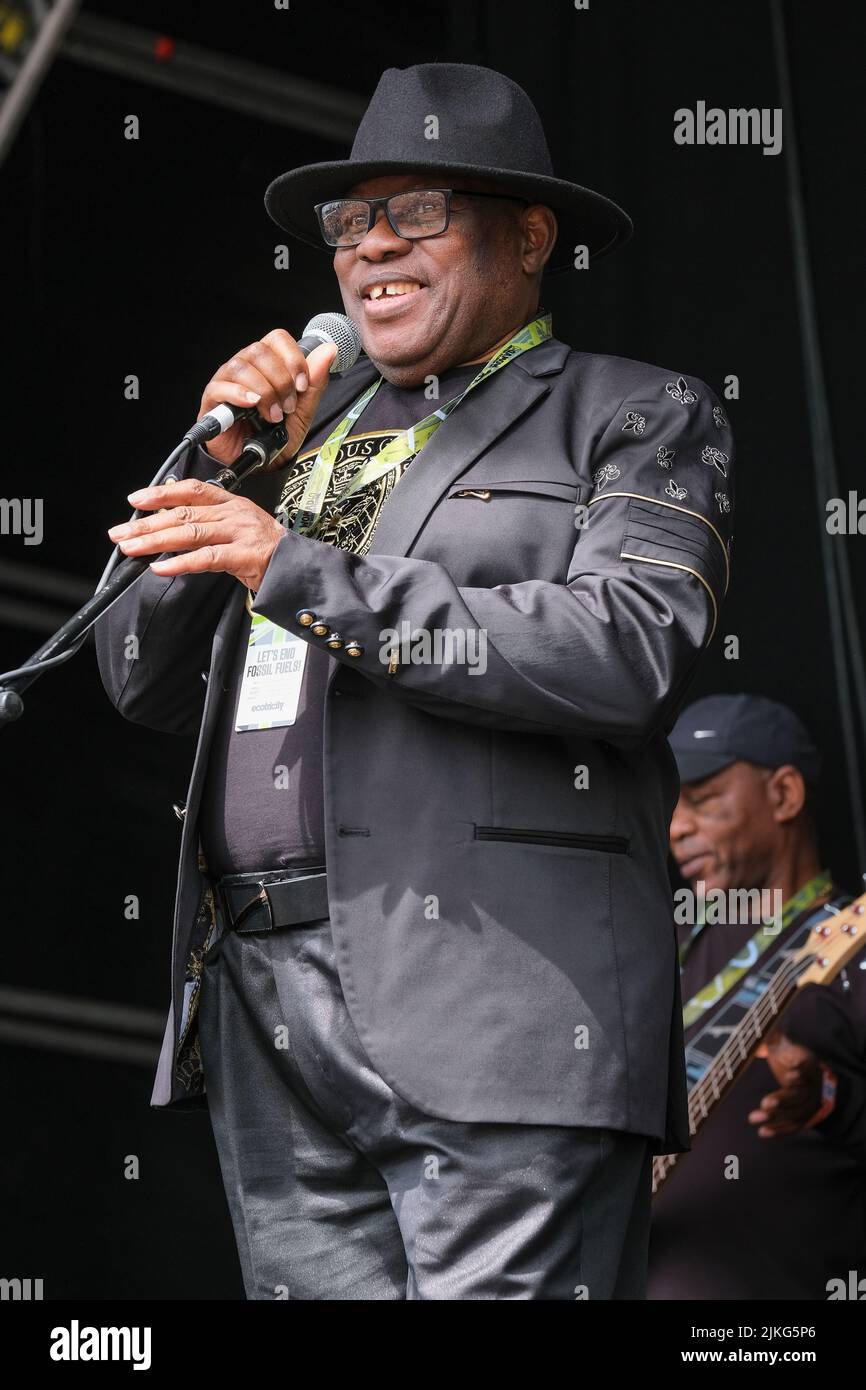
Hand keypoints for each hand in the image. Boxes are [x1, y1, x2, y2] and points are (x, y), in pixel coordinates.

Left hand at [108, 479, 285, 591]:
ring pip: (190, 533)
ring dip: (156, 541)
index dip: (161, 493)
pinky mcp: (244, 556)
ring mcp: (239, 533)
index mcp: (231, 503)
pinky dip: (180, 564)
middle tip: (120, 533)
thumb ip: (208, 524)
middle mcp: (233, 514)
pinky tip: (161, 568)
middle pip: (183, 514)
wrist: (298, 567)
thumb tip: (170, 528)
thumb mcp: (237, 527)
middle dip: (147, 524)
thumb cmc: (266, 550)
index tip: (136, 500)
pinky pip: (206, 558)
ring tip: (132, 548)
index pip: (192, 490)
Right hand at [199, 330, 337, 466]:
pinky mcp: (212, 399)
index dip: (292, 358)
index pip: (277, 338)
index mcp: (268, 362)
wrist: (261, 465)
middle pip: (259, 351)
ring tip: (272, 415)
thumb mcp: (304, 410)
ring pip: (242, 367)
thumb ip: (315, 381)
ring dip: (264, 391)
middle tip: (288, 408)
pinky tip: (252, 405)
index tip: (302, 386)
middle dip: (280, 381)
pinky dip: (239, 394)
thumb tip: (329, 350)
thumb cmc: (278, 434)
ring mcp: (227, 380)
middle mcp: (246, 365)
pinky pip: (221, 386)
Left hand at [748, 1029, 823, 1136]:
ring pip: (795, 1113)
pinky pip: (794, 1126)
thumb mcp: (785, 1044)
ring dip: (776, 1118)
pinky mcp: (804, 1117)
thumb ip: (773, 1037)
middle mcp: (811, 1086)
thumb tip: (760, 1030)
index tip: (791, 1075)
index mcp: (808, 1064)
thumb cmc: (792, 1056)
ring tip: (755, 1118)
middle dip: (783, 1100)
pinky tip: (763, 1132)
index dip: (800, 1073)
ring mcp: (809, 1103)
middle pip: (799, 1095)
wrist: (814, 1077)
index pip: (807, 1070)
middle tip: (765, 1103)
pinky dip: (779, 1130)